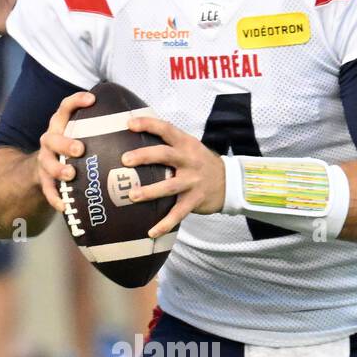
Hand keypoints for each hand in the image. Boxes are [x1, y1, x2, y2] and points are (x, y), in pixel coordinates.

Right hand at [36, 90, 96, 211]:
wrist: (44, 169)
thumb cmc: (73, 149)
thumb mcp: (82, 135)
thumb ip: (101, 129)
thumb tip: (140, 122)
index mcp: (61, 125)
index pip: (65, 108)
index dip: (76, 101)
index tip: (91, 99)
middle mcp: (49, 140)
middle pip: (52, 138)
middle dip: (65, 143)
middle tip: (80, 148)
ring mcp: (44, 160)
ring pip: (47, 163)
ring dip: (58, 169)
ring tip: (71, 174)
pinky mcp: (43, 179)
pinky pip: (47, 190)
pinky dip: (55, 197)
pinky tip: (65, 206)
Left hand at [119, 115, 225, 237]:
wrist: (231, 182)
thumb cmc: (200, 162)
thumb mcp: (189, 147)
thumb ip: (168, 144)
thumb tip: (134, 140)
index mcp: (186, 144)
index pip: (166, 129)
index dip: (148, 124)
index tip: (129, 124)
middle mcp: (189, 160)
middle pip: (166, 155)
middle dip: (145, 156)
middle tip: (125, 160)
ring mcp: (193, 181)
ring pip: (170, 186)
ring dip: (150, 191)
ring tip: (132, 196)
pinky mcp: (195, 200)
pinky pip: (178, 213)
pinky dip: (165, 224)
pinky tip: (151, 232)